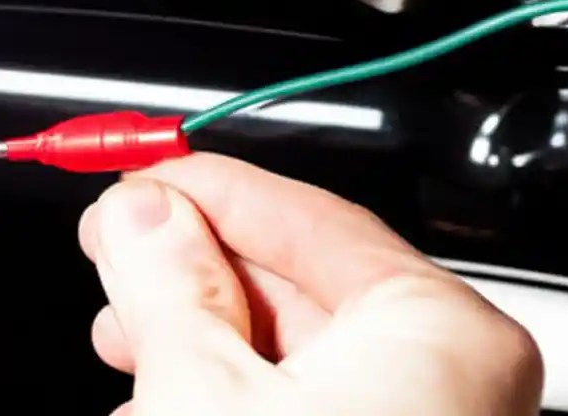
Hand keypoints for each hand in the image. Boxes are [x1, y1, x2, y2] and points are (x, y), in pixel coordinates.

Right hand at [78, 154, 542, 415]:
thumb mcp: (203, 388)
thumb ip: (166, 283)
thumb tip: (140, 212)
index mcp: (444, 336)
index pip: (308, 212)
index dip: (204, 186)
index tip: (136, 175)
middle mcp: (453, 381)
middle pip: (296, 280)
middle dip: (186, 268)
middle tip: (114, 247)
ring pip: (291, 350)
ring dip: (194, 336)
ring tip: (123, 330)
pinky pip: (304, 401)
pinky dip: (228, 393)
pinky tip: (161, 395)